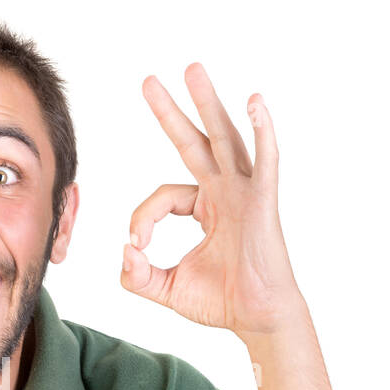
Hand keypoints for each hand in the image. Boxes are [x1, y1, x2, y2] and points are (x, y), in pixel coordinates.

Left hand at [122, 63, 303, 336]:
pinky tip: (254, 103)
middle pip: (194, 142)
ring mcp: (245, 193)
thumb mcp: (167, 288)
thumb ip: (137, 275)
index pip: (161, 196)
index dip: (142, 217)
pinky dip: (262, 130)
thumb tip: (124, 251)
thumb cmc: (222, 302)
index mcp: (203, 207)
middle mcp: (224, 192)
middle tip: (148, 81)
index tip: (136, 245)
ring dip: (208, 103)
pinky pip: (265, 159)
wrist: (257, 319)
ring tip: (192, 69)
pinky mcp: (264, 201)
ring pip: (224, 138)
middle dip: (171, 112)